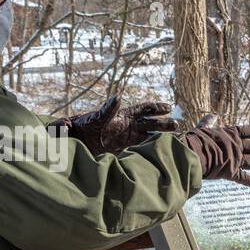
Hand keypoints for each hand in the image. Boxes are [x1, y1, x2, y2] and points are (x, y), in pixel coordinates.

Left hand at [53, 96, 180, 154]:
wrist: (72, 142)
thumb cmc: (80, 128)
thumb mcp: (92, 118)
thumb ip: (105, 109)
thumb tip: (117, 97)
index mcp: (120, 116)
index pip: (140, 109)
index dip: (154, 108)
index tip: (167, 107)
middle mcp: (126, 125)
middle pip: (149, 122)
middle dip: (163, 123)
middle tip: (177, 124)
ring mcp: (126, 138)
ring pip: (149, 135)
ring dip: (162, 136)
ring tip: (178, 137)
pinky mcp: (124, 149)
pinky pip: (142, 148)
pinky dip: (153, 150)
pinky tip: (163, 152)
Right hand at [182, 120, 249, 187]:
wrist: (193, 153)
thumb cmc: (195, 140)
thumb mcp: (203, 128)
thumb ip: (208, 123)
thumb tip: (212, 115)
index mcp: (230, 134)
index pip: (249, 130)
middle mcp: (236, 146)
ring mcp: (235, 159)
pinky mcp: (231, 172)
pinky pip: (245, 178)